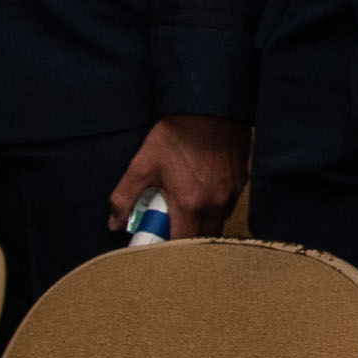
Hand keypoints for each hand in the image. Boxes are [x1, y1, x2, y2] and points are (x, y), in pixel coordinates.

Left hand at [106, 113, 247, 239]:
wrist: (210, 106)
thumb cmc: (176, 135)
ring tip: (187, 206)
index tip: (156, 245)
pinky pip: (229, 203)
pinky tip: (203, 189)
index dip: (167, 250)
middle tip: (170, 227)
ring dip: (203, 223)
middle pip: (204, 240)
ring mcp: (233, 193)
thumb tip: (115, 223)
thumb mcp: (142, 164)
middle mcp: (216, 204)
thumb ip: (124, 198)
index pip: (181, 246)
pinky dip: (216, 205)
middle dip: (187, 240)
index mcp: (190, 205)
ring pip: (219, 222)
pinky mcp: (243, 180)